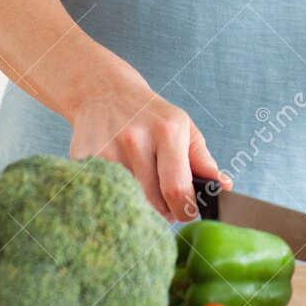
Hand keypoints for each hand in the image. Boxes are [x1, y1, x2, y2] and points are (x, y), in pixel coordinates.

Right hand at [69, 70, 230, 223]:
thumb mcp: (183, 128)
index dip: (185, 211)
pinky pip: (102, 196)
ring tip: (143, 194)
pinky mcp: (82, 159)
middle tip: (165, 207)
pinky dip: (112, 199)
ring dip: (139, 208)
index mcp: (167, 131)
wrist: (104, 92)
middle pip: (152, 203)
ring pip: (129, 203)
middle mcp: (135, 139)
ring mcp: (106, 150)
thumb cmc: (150, 115)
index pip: (178, 189)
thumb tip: (223, 187)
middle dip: (164, 212)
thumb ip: (203, 160)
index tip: (186, 214)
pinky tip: (116, 187)